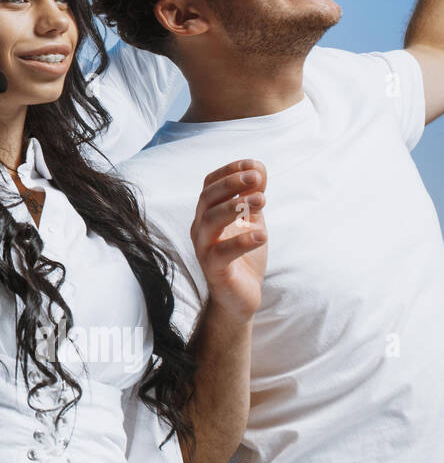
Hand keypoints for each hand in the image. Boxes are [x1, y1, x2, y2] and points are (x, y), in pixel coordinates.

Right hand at [191, 160, 268, 322]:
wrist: (240, 296)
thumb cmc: (243, 256)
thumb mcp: (251, 221)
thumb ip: (252, 197)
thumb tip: (258, 168)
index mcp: (207, 213)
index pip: (209, 184)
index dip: (228, 171)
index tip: (253, 165)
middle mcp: (200, 227)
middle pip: (207, 198)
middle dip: (230, 184)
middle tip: (255, 177)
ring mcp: (204, 248)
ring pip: (209, 220)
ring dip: (234, 207)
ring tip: (262, 199)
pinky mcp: (214, 269)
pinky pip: (222, 253)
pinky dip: (241, 241)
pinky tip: (262, 235)